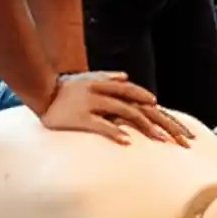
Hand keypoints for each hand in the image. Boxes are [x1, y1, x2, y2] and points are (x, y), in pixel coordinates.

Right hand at [38, 72, 194, 145]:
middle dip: (157, 119)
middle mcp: (103, 92)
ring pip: (124, 113)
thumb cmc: (67, 88)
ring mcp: (93, 104)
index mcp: (106, 84)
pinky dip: (115, 132)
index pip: (133, 92)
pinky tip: (127, 141)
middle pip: (136, 104)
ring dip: (144, 126)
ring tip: (160, 139)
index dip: (150, 101)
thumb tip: (126, 77)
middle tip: (173, 135)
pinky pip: (101, 125)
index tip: (166, 113)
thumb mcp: (89, 78)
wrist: (42, 92)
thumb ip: (108, 78)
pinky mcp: (81, 117)